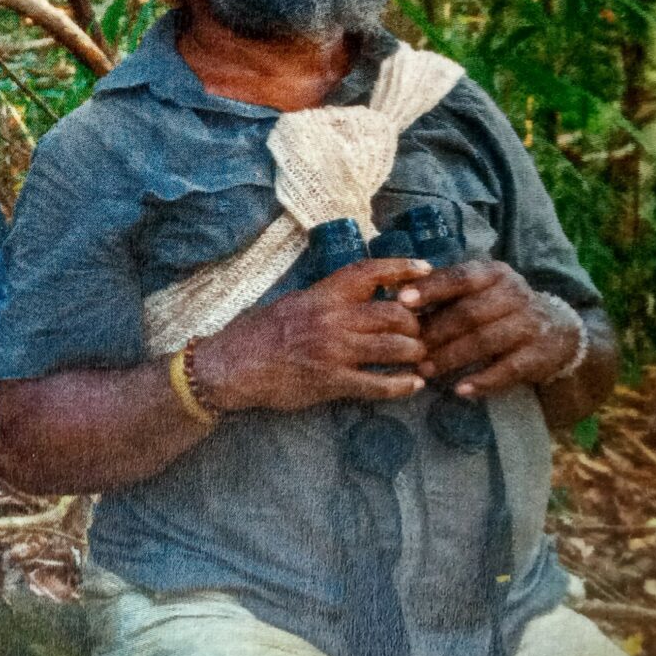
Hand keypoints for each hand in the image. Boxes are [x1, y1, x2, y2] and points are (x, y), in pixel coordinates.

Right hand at [192, 258, 431, 412]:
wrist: (231, 367)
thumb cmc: (258, 334)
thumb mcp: (292, 303)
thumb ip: (325, 299)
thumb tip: (355, 295)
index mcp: (322, 295)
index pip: (370, 272)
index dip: (401, 269)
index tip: (425, 270)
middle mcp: (333, 319)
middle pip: (395, 314)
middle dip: (416, 324)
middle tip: (419, 332)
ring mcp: (334, 351)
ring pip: (395, 348)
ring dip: (415, 354)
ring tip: (420, 359)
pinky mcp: (332, 382)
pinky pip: (379, 384)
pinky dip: (402, 386)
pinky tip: (413, 386)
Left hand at [405, 260, 582, 398]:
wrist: (558, 330)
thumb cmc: (500, 309)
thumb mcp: (479, 292)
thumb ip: (444, 294)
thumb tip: (395, 299)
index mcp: (494, 273)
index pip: (461, 277)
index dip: (431, 288)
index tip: (402, 300)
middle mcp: (515, 293)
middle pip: (469, 313)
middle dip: (436, 333)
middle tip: (410, 350)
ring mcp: (530, 324)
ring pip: (485, 340)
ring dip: (452, 357)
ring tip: (426, 371)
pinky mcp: (540, 354)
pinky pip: (508, 369)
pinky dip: (483, 380)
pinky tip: (461, 390)